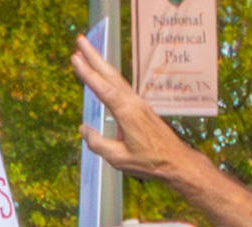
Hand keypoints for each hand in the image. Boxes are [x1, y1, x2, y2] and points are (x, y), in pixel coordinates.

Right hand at [71, 32, 192, 179]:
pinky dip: (109, 76)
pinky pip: (121, 86)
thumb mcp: (120, 159)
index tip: (75, 57)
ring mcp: (138, 103)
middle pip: (110, 74)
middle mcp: (133, 103)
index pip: (103, 89)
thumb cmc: (150, 162)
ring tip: (87, 51)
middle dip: (94, 56)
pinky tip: (104, 74)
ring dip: (101, 63)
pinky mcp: (141, 107)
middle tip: (80, 40)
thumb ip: (98, 144)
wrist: (177, 161)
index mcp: (127, 113)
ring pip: (116, 78)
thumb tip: (83, 130)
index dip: (88, 73)